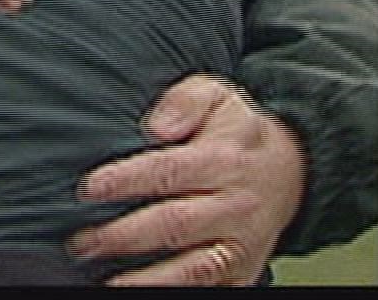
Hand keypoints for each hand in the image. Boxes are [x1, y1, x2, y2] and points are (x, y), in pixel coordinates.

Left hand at [68, 75, 305, 286]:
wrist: (292, 170)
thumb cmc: (237, 134)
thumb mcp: (217, 96)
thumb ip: (186, 100)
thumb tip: (158, 125)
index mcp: (224, 160)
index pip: (169, 171)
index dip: (127, 181)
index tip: (90, 188)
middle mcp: (235, 206)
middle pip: (176, 225)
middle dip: (125, 236)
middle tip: (84, 241)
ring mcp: (240, 244)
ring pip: (195, 269)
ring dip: (149, 279)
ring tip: (108, 283)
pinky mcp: (243, 271)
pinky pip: (212, 288)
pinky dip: (176, 291)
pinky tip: (143, 288)